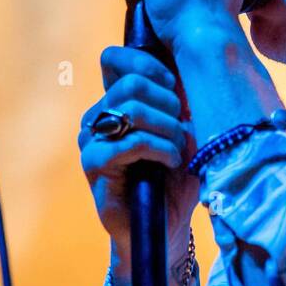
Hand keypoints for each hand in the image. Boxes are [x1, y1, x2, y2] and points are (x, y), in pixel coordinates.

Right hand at [79, 45, 198, 282]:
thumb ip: (182, 101)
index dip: (149, 66)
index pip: (115, 59)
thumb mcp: (186, 132)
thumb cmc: (177, 177)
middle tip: (183, 129)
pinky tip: (171, 163)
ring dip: (168, 129)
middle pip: (132, 83)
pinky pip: (129, 142)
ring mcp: (92, 140)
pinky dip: (159, 149)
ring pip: (132, 110)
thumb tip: (193, 70)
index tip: (175, 89)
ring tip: (179, 150)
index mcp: (116, 101)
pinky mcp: (93, 165)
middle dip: (168, 104)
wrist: (165, 226)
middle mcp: (98, 116)